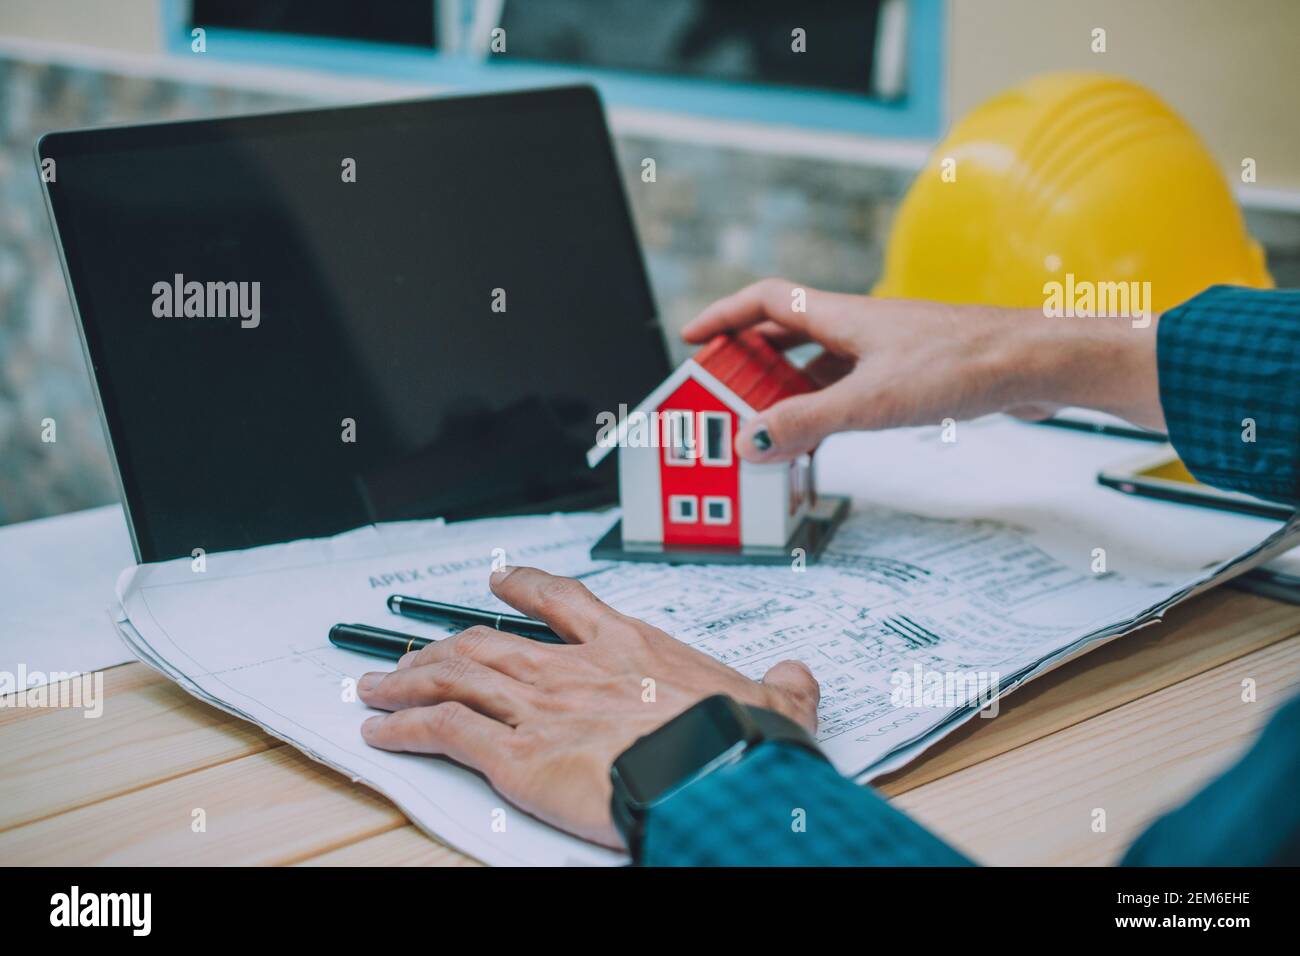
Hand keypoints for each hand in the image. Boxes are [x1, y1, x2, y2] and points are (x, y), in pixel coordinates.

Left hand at [357, 566, 819, 848]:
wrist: (719, 768)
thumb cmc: (742, 738)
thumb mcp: (776, 701)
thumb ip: (782, 685)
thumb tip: (795, 678)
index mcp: (628, 646)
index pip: (562, 600)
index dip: (523, 587)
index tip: (498, 581)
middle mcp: (573, 667)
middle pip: (488, 641)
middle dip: (442, 646)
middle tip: (410, 649)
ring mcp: (540, 706)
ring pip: (454, 678)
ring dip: (408, 681)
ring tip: (375, 684)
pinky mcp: (517, 754)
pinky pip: (445, 733)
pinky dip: (405, 728)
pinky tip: (379, 732)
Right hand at [681, 279, 1164, 461]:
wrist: (1038, 363)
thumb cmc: (963, 365)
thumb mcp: (871, 401)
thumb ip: (806, 422)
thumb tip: (749, 442)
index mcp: (842, 317)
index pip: (765, 301)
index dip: (724, 316)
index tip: (692, 338)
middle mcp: (860, 327)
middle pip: (786, 333)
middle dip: (748, 361)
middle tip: (721, 393)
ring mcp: (887, 350)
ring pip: (819, 364)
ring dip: (786, 389)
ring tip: (762, 423)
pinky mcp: (911, 375)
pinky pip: (849, 386)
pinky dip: (825, 406)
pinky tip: (823, 434)